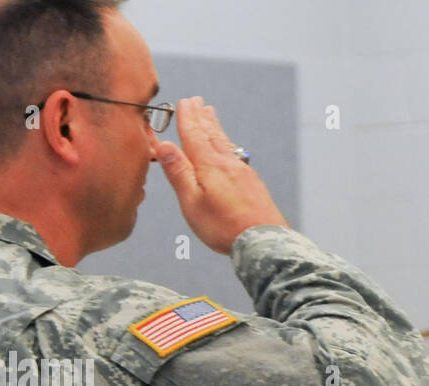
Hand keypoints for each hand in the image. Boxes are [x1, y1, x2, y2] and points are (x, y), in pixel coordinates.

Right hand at [155, 96, 287, 253]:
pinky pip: (235, 155)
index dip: (187, 118)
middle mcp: (228, 164)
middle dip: (201, 117)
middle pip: (211, 135)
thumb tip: (164, 145)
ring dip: (215, 127)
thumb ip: (179, 173)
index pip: (194, 135)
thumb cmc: (224, 227)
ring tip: (211, 114)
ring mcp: (243, 172)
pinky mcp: (253, 184)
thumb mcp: (192, 203)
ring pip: (225, 143)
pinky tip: (229, 146)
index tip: (184, 102)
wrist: (264, 242)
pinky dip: (228, 144)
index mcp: (209, 166)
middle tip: (197, 101)